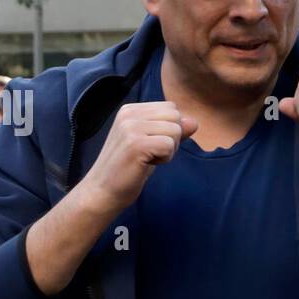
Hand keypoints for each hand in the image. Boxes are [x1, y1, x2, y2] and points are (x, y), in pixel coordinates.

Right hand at [74, 102, 198, 216]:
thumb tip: (194, 121)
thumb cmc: (129, 168)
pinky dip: (165, 158)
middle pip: (176, 117)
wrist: (103, 190)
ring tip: (148, 158)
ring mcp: (131, 127)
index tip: (150, 145)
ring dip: (169, 150)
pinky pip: (170, 145)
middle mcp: (129, 114)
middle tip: (151, 153)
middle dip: (172, 139)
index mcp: (131, 109)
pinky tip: (147, 164)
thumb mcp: (152, 144)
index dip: (169, 130)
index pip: (171, 108)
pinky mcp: (136, 144)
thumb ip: (172, 131)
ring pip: (175, 130)